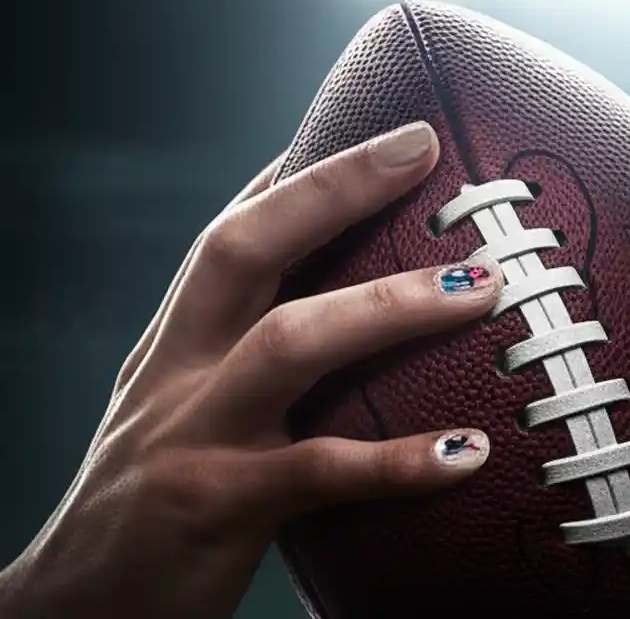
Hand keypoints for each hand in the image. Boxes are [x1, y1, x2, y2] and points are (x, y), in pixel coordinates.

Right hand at [0, 122, 502, 617]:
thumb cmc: (152, 505)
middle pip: (245, 249)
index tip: (377, 133)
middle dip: (334, 190)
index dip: (300, 175)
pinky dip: (398, 462)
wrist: (74, 610)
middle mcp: (177, 371)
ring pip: (291, 344)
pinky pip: (320, 473)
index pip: (231, 233)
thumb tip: (347, 322)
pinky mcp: (215, 507)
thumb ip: (245, 361)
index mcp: (176, 344)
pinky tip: (467, 453)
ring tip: (480, 290)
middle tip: (422, 150)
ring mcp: (193, 435)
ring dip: (389, 307)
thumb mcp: (185, 413)